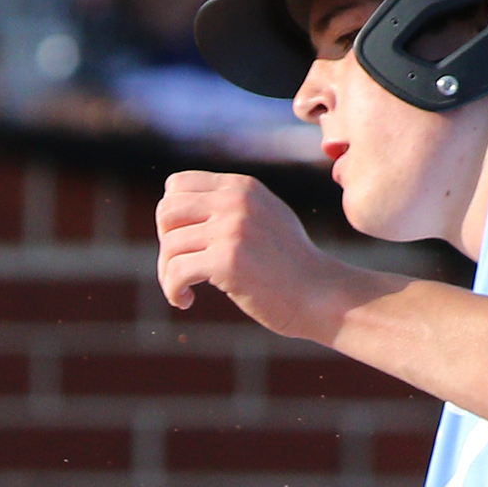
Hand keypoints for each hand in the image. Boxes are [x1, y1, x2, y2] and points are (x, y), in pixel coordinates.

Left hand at [157, 170, 344, 333]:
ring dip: (167, 274)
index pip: (176, 185)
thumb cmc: (292, 267)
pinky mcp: (228, 261)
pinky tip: (185, 301)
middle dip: (165, 244)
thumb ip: (233, 207)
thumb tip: (184, 207)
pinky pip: (176, 271)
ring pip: (169, 246)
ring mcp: (232, 229)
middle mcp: (235, 201)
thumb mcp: (267, 218)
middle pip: (166, 212)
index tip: (184, 244)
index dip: (171, 218)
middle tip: (180, 268)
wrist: (322, 297)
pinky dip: (173, 289)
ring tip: (182, 291)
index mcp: (241, 187)